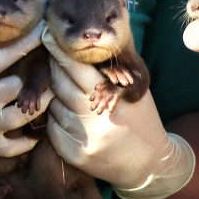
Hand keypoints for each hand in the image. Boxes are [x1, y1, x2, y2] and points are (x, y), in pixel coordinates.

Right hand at [0, 23, 49, 170]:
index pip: (8, 55)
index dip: (29, 43)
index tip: (44, 31)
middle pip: (22, 86)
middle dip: (34, 77)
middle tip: (50, 67)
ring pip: (25, 116)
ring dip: (38, 107)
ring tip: (47, 96)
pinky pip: (14, 148)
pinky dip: (27, 141)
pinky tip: (35, 131)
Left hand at [43, 33, 194, 198]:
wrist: (149, 163)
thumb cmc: (142, 119)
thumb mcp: (133, 92)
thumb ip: (110, 75)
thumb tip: (82, 51)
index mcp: (112, 99)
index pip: (78, 70)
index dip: (61, 52)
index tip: (49, 35)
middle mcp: (95, 120)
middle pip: (61, 85)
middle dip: (54, 68)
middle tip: (50, 54)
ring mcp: (82, 140)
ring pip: (54, 106)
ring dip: (56, 96)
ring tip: (66, 90)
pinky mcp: (73, 156)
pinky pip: (53, 128)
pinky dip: (56, 118)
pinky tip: (67, 113)